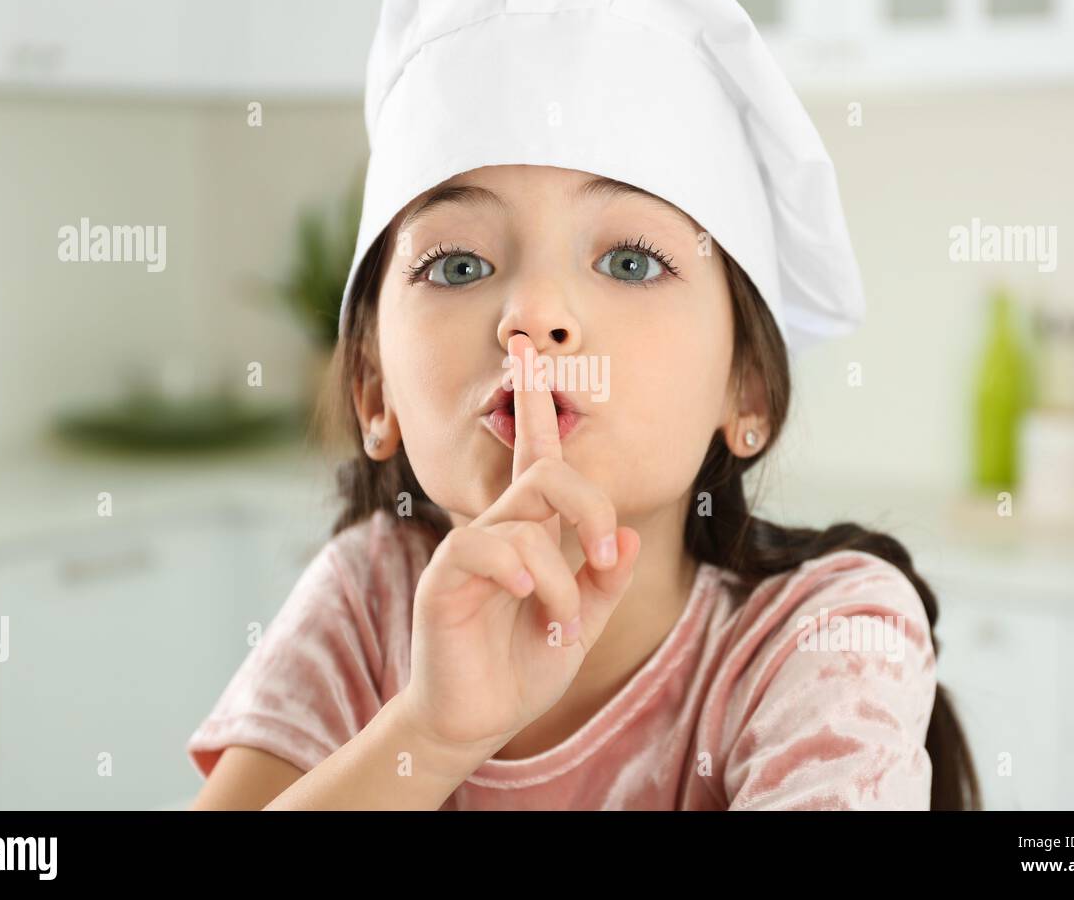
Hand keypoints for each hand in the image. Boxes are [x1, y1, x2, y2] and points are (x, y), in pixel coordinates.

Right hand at [399, 334, 640, 752]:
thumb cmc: (522, 666)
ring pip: (524, 518)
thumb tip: (628, 536)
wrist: (476, 720)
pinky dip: (522, 571)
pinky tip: (535, 604)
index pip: (536, 455)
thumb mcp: (582, 623)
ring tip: (563, 621)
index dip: (534, 405)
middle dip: (589, 505)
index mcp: (532, 532)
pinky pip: (483, 546)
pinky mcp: (444, 579)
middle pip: (545, 473)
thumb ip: (605, 581)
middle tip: (604, 556)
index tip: (529, 353)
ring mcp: (470, 552)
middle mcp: (500, 531)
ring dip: (561, 573)